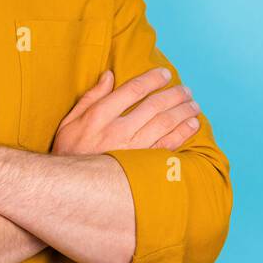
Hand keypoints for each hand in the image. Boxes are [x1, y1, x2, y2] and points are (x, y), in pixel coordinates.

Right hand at [52, 66, 200, 155]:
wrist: (70, 189)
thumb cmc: (69, 153)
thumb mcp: (70, 122)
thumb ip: (91, 97)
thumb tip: (109, 75)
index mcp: (100, 116)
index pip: (133, 90)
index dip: (152, 79)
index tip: (165, 74)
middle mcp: (118, 131)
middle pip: (154, 106)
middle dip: (173, 94)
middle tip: (185, 90)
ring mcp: (132, 150)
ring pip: (165, 124)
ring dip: (182, 111)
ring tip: (193, 104)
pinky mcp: (142, 167)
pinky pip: (168, 146)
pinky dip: (183, 133)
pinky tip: (192, 124)